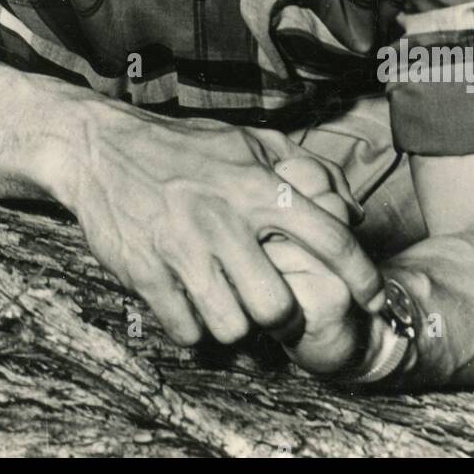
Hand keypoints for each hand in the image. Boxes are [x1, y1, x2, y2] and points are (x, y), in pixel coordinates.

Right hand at [62, 98, 383, 347]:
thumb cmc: (181, 147)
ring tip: (234, 312)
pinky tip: (196, 309)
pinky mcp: (145, 274)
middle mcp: (222, 220)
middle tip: (277, 313)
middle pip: (278, 306)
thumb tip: (352, 208)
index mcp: (254, 185)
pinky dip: (197, 331)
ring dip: (238, 329)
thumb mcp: (245, 141)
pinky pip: (187, 332)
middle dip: (283, 319)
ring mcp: (181, 251)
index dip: (361, 275)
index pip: (327, 237)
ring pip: (233, 328)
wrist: (98, 149)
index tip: (375, 300)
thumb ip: (303, 169)